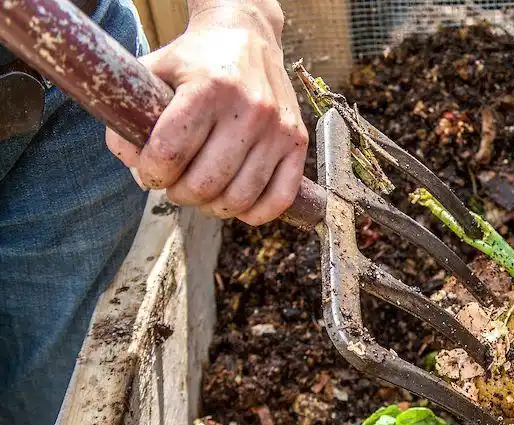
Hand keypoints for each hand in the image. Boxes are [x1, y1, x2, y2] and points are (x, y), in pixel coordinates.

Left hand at [106, 0, 307, 224]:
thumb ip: (131, 119)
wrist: (248, 37)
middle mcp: (249, 108)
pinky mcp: (297, 142)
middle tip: (175, 185)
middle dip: (180, 194)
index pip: (169, 154)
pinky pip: (279, 197)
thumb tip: (134, 168)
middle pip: (205, 183)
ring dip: (212, 207)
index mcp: (209, 88)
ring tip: (203, 194)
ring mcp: (278, 128)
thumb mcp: (153, 73)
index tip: (150, 172)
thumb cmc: (196, 61)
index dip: (151, 173)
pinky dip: (255, 213)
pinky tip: (237, 204)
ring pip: (239, 197)